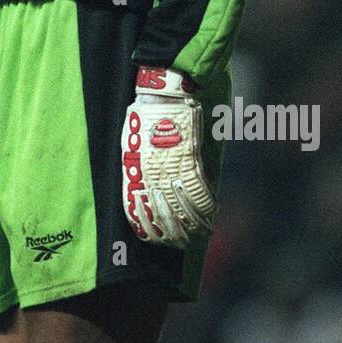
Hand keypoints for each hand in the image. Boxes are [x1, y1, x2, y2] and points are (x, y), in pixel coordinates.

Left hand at [121, 65, 215, 247]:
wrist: (164, 96)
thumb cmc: (145, 117)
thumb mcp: (132, 144)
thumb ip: (136, 166)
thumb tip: (138, 187)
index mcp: (135, 171)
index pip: (137, 209)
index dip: (145, 228)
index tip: (152, 240)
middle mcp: (152, 175)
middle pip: (161, 214)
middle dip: (170, 233)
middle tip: (176, 245)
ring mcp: (172, 170)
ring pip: (182, 208)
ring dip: (189, 226)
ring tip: (193, 237)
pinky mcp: (191, 162)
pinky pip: (200, 191)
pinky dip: (206, 206)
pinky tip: (209, 217)